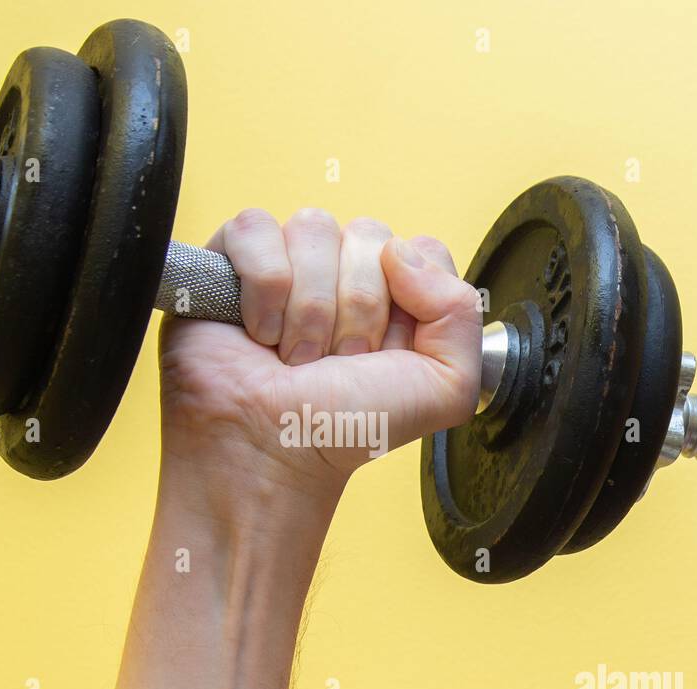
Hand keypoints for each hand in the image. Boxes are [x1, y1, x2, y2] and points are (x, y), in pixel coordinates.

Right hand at [157, 209, 481, 493]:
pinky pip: (256, 230)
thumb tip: (403, 250)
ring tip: (295, 354)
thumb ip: (463, 314)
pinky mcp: (233, 261)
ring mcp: (291, 264)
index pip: (420, 247)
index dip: (408, 297)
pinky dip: (263, 289)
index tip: (386, 352)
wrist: (269, 451)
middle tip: (336, 362)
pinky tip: (259, 331)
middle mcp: (345, 276)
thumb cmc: (344, 428)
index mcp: (399, 298)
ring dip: (308, 308)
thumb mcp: (446, 389)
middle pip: (370, 236)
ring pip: (314, 230)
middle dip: (357, 311)